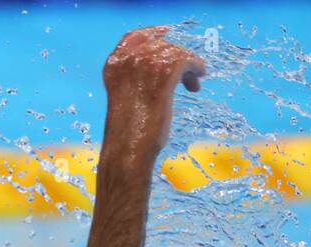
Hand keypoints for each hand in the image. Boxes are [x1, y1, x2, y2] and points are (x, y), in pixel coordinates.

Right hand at [101, 27, 205, 160]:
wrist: (127, 149)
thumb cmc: (126, 132)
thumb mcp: (125, 97)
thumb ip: (136, 78)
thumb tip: (161, 66)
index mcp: (113, 65)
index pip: (134, 37)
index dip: (153, 33)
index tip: (167, 34)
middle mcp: (128, 59)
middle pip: (160, 44)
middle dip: (175, 57)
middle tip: (186, 74)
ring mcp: (146, 63)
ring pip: (176, 52)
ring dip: (188, 66)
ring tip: (193, 83)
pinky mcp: (165, 71)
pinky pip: (188, 60)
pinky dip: (196, 69)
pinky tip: (197, 82)